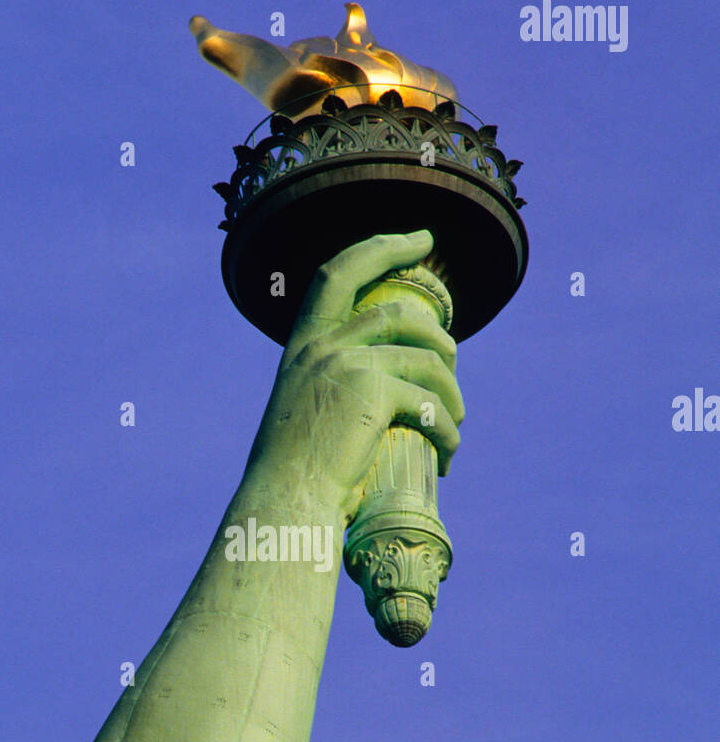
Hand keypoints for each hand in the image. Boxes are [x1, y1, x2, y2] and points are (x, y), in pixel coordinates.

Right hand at [242, 230, 463, 524]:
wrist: (287, 503)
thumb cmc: (298, 475)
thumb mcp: (308, 413)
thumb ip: (336, 384)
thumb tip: (395, 382)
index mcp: (302, 347)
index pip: (338, 273)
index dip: (382, 247)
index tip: (421, 238)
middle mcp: (322, 347)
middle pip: (401, 312)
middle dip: (443, 337)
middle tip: (455, 371)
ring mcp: (347, 365)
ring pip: (429, 359)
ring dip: (452, 397)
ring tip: (454, 428)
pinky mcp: (373, 393)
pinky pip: (431, 404)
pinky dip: (448, 433)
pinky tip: (447, 457)